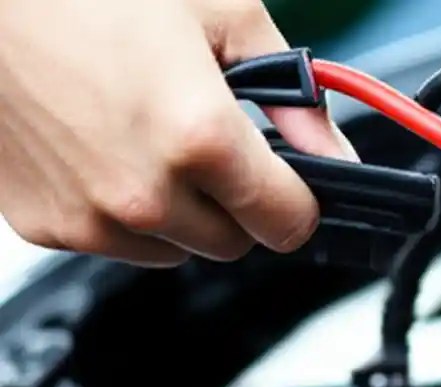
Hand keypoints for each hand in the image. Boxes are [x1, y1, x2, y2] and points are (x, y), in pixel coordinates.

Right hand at [0, 0, 356, 265]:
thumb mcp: (220, 14)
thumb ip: (294, 94)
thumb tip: (333, 149)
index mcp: (200, 139)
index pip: (291, 223)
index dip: (299, 198)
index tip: (292, 180)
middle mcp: (146, 194)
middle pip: (236, 242)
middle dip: (238, 200)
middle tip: (209, 140)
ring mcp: (92, 218)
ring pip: (178, 249)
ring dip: (181, 210)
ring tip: (148, 136)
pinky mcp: (47, 227)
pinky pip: (118, 243)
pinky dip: (123, 211)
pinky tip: (103, 149)